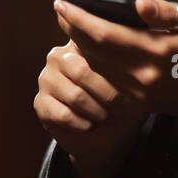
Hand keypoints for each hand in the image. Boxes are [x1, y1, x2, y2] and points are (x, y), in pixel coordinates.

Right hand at [34, 38, 147, 169]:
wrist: (102, 135)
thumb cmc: (118, 99)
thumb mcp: (127, 79)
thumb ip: (126, 62)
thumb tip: (137, 54)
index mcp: (80, 41)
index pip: (93, 46)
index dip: (115, 66)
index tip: (132, 83)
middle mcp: (58, 56)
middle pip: (83, 72)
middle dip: (108, 94)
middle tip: (122, 107)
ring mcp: (46, 79)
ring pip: (76, 96)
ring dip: (98, 112)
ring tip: (110, 117)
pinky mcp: (41, 103)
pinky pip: (64, 115)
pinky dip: (84, 124)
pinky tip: (92, 125)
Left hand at [54, 0, 177, 117]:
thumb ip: (167, 12)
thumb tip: (137, 4)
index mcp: (157, 53)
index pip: (105, 35)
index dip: (79, 19)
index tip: (62, 4)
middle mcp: (144, 77)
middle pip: (95, 53)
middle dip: (74, 31)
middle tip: (60, 11)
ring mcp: (143, 93)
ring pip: (100, 70)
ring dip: (82, 48)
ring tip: (71, 27)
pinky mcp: (144, 102)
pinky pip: (111, 82)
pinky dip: (97, 64)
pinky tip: (92, 50)